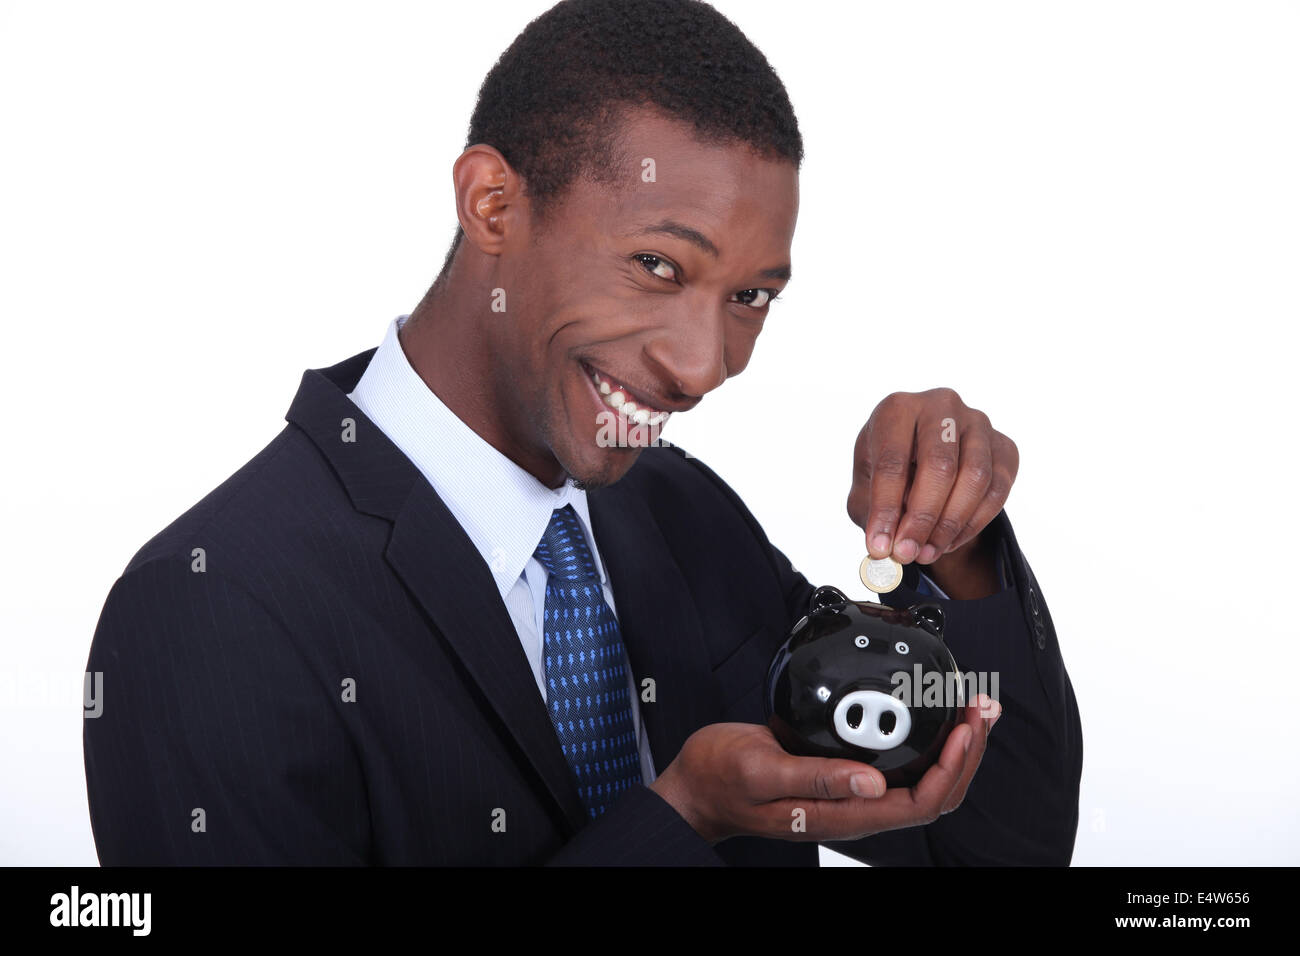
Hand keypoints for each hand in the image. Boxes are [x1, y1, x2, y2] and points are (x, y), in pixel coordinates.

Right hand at [648, 695, 999, 844]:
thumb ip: (817, 778)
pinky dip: (923, 736)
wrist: (694, 786)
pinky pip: (897, 762)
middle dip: (967, 752)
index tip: (963, 727)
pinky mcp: (840, 773)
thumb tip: (874, 783)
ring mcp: (849, 794)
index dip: (952, 767)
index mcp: (842, 815)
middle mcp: (854, 808)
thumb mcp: (761, 769)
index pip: (921, 803)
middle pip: (933, 793)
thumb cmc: (720, 779)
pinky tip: (925, 712)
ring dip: (953, 745)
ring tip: (969, 707)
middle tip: (981, 706)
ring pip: (921, 779)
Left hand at [847, 388, 1017, 566]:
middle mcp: (940, 406)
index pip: (892, 461)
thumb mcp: (866, 487)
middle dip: (923, 518)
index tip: (879, 546)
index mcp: (897, 408)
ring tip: (926, 552)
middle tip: (907, 553)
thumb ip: (872, 513)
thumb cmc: (890, 468)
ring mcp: (977, 423)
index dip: (885, 509)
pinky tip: (948, 541)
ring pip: (975, 478)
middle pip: (940, 465)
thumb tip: (885, 548)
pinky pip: (997, 490)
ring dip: (950, 524)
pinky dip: (973, 523)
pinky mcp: (1004, 446)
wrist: (924, 457)